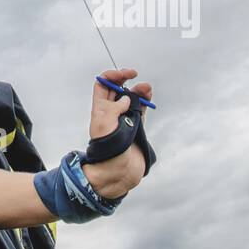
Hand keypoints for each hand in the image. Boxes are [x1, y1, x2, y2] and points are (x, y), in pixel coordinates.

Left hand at [83, 68, 151, 198]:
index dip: (111, 76)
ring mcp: (125, 120)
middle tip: (134, 75)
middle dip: (125, 80)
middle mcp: (112, 113)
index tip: (123, 74)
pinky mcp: (137, 128)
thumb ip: (114, 108)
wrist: (119, 173)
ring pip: (131, 99)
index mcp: (100, 110)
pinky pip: (141, 110)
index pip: (102, 86)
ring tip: (146, 87)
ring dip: (138, 90)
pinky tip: (148, 96)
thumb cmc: (108, 151)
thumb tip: (126, 98)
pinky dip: (145, 101)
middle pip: (117, 89)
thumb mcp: (105, 125)